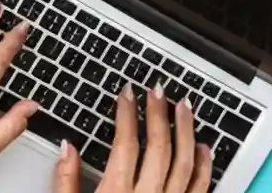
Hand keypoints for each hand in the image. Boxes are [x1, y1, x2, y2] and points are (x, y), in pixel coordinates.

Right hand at [54, 83, 212, 192]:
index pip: (126, 143)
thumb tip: (67, 148)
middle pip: (159, 147)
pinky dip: (204, 164)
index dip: (127, 114)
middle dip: (158, 114)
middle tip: (157, 90)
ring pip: (186, 163)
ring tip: (183, 106)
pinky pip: (201, 188)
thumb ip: (66, 182)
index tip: (127, 93)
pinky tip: (203, 146)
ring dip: (186, 131)